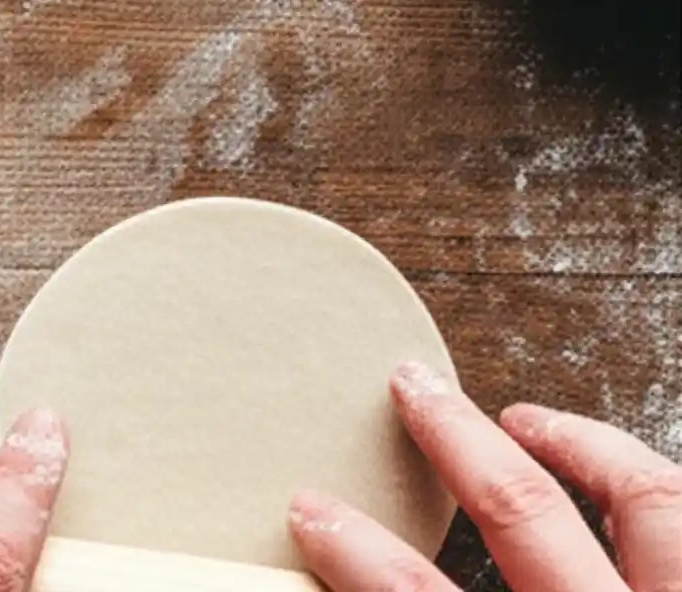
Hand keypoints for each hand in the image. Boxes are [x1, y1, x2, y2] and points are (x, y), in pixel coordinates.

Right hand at [290, 361, 681, 591]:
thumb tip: (347, 584)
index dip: (356, 550)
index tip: (313, 509)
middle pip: (524, 514)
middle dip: (458, 441)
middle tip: (414, 388)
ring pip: (653, 503)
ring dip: (584, 447)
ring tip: (528, 419)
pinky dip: (658, 492)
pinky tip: (632, 487)